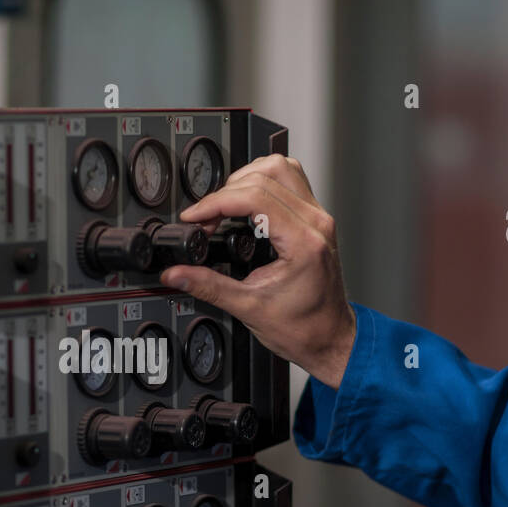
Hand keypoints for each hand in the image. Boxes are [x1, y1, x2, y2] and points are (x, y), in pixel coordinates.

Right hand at [159, 155, 356, 388]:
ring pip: (281, 167)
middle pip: (265, 175)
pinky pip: (291, 180)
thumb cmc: (304, 328)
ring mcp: (319, 217)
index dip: (216, 202)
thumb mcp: (249, 308)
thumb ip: (208, 286)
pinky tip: (246, 202)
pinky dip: (263, 182)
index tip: (195, 217)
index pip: (255, 198)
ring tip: (224, 204)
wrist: (331, 339)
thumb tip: (176, 273)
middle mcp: (316, 222)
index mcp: (303, 242)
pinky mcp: (316, 219)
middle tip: (205, 219)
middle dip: (225, 192)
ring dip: (246, 178)